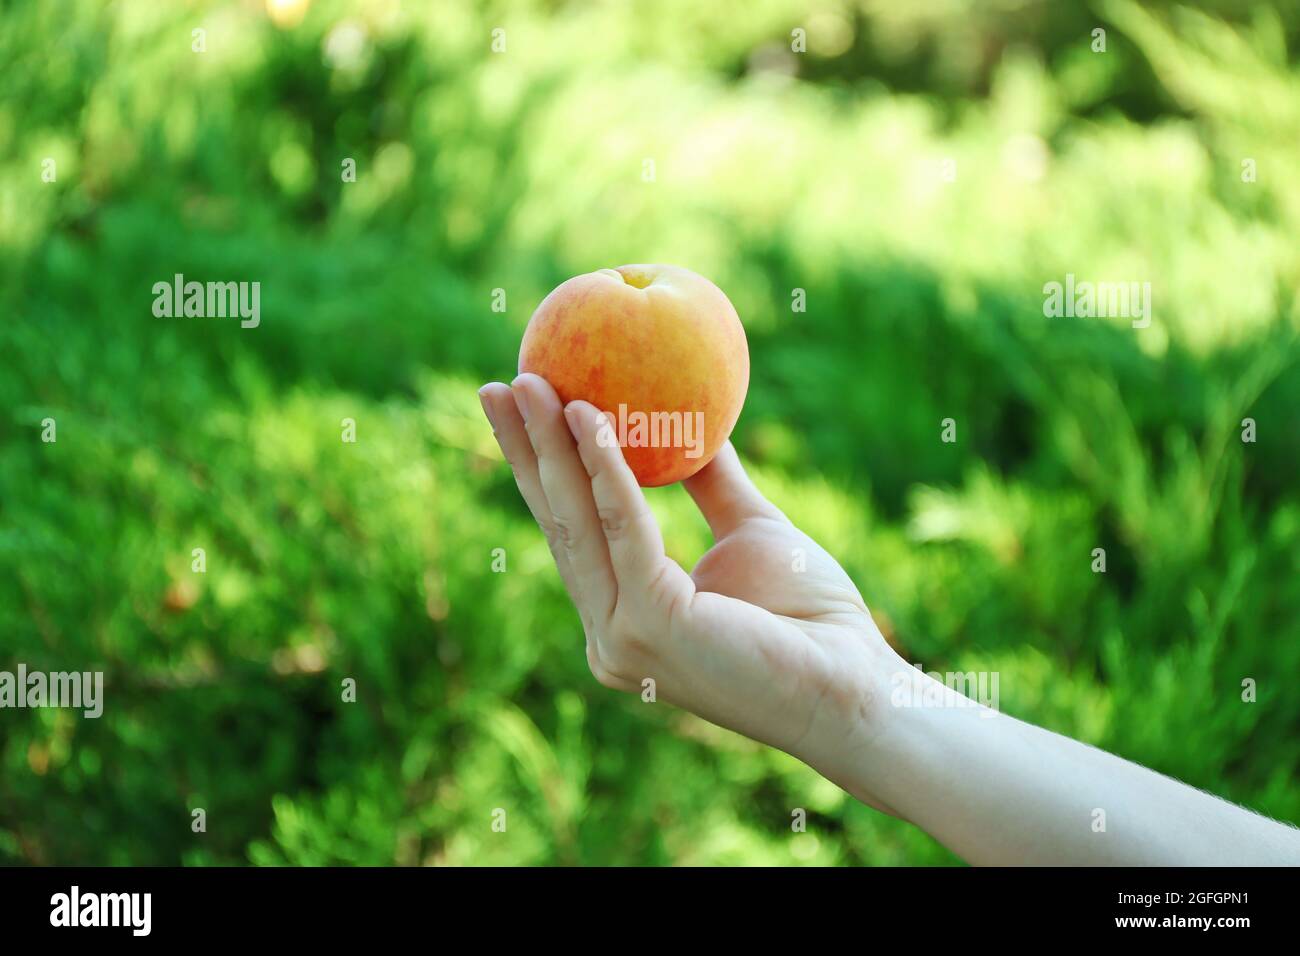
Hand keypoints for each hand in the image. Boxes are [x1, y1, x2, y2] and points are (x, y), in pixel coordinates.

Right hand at [478, 373, 899, 802]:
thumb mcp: (749, 530)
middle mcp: (610, 634)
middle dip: (525, 451)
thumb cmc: (811, 618)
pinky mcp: (651, 628)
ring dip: (551, 448)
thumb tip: (689, 414)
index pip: (570, 534)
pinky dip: (606, 469)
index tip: (521, 406)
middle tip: (500, 386)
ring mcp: (623, 638)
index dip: (539, 469)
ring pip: (578, 524)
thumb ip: (711, 482)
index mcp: (624, 617)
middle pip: (558, 526)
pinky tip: (590, 416)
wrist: (856, 687)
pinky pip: (624, 530)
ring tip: (528, 384)